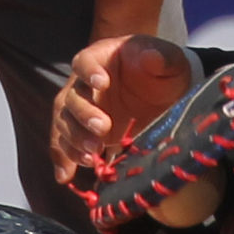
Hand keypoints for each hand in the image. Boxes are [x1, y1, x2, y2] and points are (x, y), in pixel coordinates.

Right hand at [50, 34, 193, 181]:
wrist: (160, 90)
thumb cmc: (161, 70)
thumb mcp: (170, 61)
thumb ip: (162, 58)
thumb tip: (151, 56)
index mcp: (100, 59)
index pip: (85, 61)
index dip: (89, 72)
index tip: (103, 83)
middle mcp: (83, 85)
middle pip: (71, 98)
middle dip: (84, 115)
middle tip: (103, 128)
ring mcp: (82, 110)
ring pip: (65, 123)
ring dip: (75, 140)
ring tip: (92, 155)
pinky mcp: (86, 133)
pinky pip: (66, 145)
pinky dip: (64, 160)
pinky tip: (65, 177)